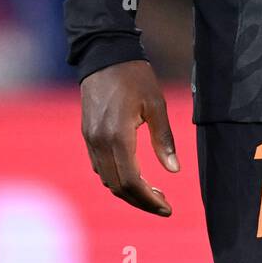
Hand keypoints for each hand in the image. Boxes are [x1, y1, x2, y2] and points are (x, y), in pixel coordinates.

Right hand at [80, 60, 178, 214]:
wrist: (104, 55)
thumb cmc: (135, 77)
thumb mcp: (156, 105)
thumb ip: (164, 139)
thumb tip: (174, 171)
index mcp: (118, 136)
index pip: (131, 181)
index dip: (148, 199)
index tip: (167, 207)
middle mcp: (99, 143)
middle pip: (117, 187)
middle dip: (141, 201)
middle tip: (164, 205)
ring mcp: (90, 140)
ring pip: (107, 179)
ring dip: (128, 191)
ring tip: (153, 192)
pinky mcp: (87, 135)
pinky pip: (100, 167)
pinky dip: (117, 178)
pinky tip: (135, 176)